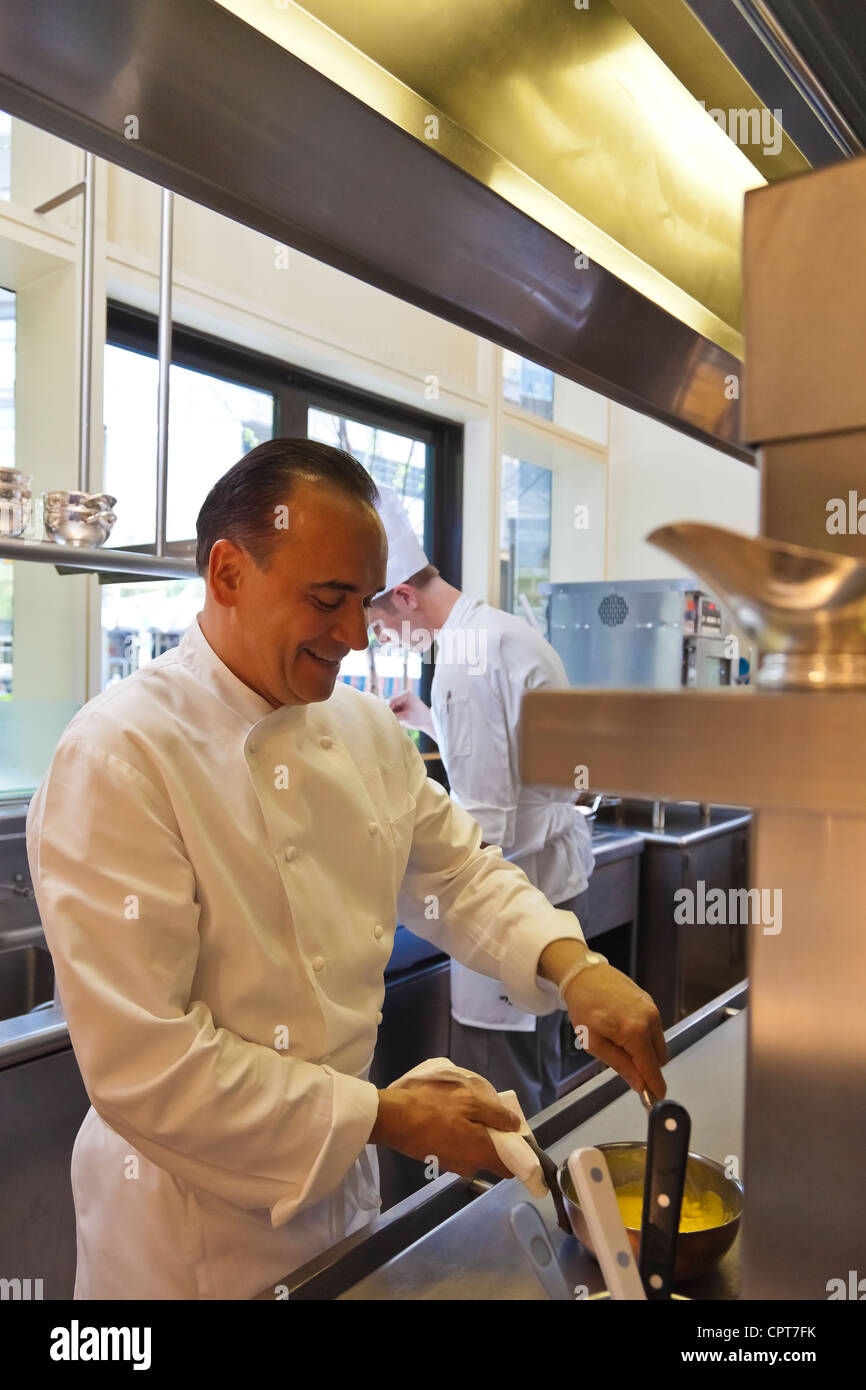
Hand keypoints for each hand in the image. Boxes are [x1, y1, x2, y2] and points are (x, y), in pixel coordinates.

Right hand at [369, 1075, 520, 1179]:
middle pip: (492, 1159)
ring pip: (475, 1154)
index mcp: (481, 1154)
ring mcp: (453, 1165)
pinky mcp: (439, 1160)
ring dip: (477, 1138)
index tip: (516, 1135)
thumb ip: (496, 1115)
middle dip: (496, 1141)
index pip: (511, 1168)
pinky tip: (453, 1120)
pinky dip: (462, 1139)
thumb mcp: (470, 1102)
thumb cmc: (434, 1108)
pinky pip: (460, 1151)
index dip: (519, 1153)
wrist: (396, 1118)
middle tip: (489, 1116)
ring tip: (468, 1113)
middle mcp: (470, 1166)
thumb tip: (515, 1126)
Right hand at [388, 690, 434, 737]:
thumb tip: (384, 717)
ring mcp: (402, 700)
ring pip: (390, 707)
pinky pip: (393, 710)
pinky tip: (398, 720)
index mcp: (406, 694)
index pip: (391, 701)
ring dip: (391, 714)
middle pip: (390, 703)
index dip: (387, 710)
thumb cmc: (420, 719)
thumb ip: (394, 716)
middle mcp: (403, 695)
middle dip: (389, 712)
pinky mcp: (401, 706)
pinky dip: (394, 715)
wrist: (428, 722)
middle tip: (389, 720)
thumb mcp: (406, 717)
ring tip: (396, 721)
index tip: (386, 718)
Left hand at [564, 957, 667, 1098]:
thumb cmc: (584, 1008)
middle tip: (623, 1063)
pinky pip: (654, 1029)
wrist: (583, 974)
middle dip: (646, 1067)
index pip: (652, 1068)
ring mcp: (652, 1009)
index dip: (654, 1087)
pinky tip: (623, 1028)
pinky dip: (643, 1036)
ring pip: (658, 1044)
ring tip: (619, 1041)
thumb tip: (639, 1085)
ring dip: (645, 1051)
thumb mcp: (594, 1042)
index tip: (656, 1100)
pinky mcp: (650, 1002)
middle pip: (659, 1058)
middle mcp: (650, 1020)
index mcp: (635, 1032)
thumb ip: (620, 1065)